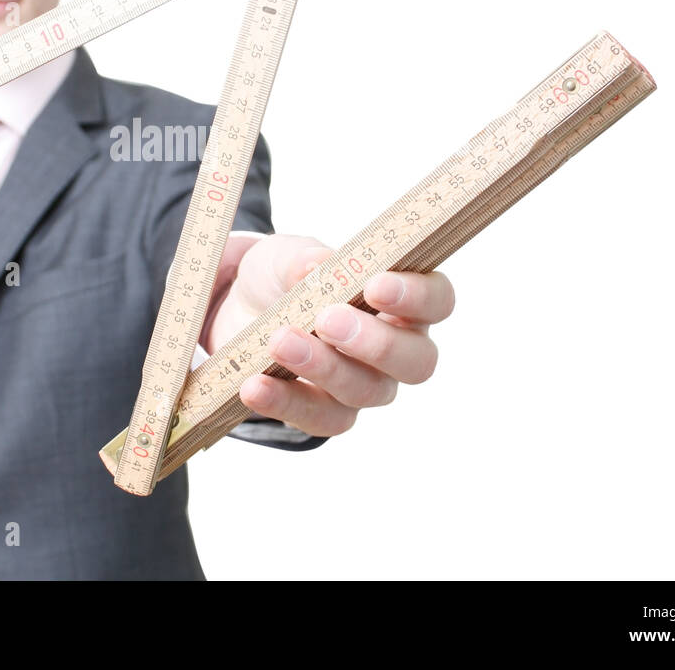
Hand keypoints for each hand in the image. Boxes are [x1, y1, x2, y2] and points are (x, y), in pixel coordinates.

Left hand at [200, 234, 454, 436]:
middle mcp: (396, 349)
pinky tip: (255, 385)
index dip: (416, 296)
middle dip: (376, 343)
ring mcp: (364, 386)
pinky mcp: (324, 412)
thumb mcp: (286, 256)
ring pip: (365, 392)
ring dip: (323, 368)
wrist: (238, 308)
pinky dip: (283, 402)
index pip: (436, 301)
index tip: (375, 285)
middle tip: (328, 319)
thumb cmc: (285, 275)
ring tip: (281, 342)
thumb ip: (302, 260)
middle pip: (416, 362)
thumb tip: (315, 268)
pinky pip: (317, 418)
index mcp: (403, 299)